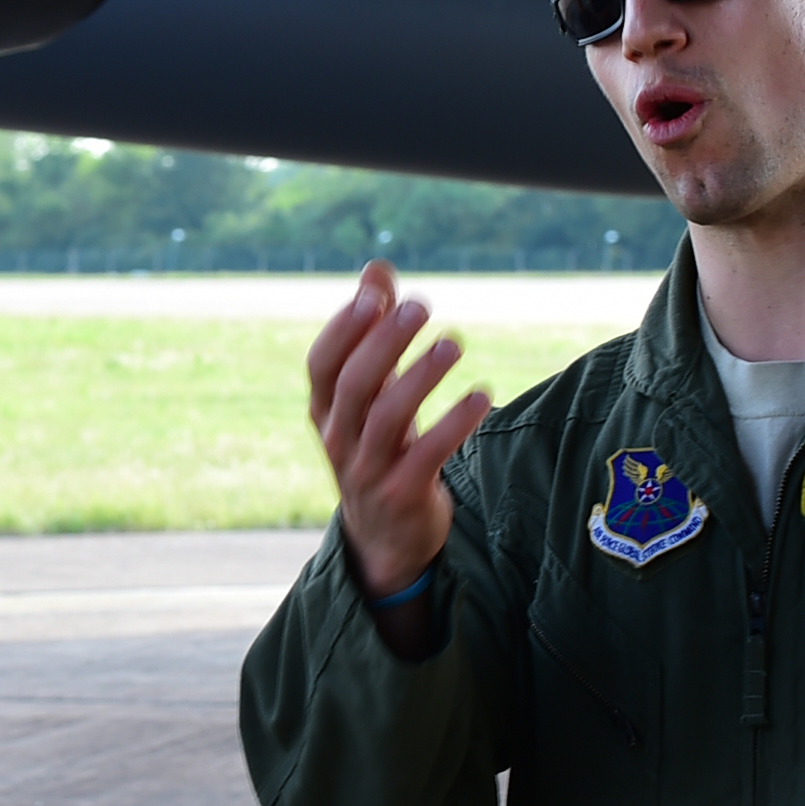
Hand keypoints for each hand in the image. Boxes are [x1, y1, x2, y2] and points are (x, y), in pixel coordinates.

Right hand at [306, 261, 491, 598]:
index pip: (322, 364)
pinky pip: (426, 454)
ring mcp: (367, 470)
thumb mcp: (370, 394)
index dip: (344, 328)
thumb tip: (376, 269)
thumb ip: (372, 332)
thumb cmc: (378, 447)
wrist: (384, 537)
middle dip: (385, 343)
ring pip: (386, 417)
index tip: (375, 294)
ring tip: (453, 345)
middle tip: (421, 307)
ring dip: (421, 377)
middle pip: (353, 384)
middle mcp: (339, 439)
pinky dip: (454, 423)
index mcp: (326, 412)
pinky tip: (482, 396)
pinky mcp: (402, 494)